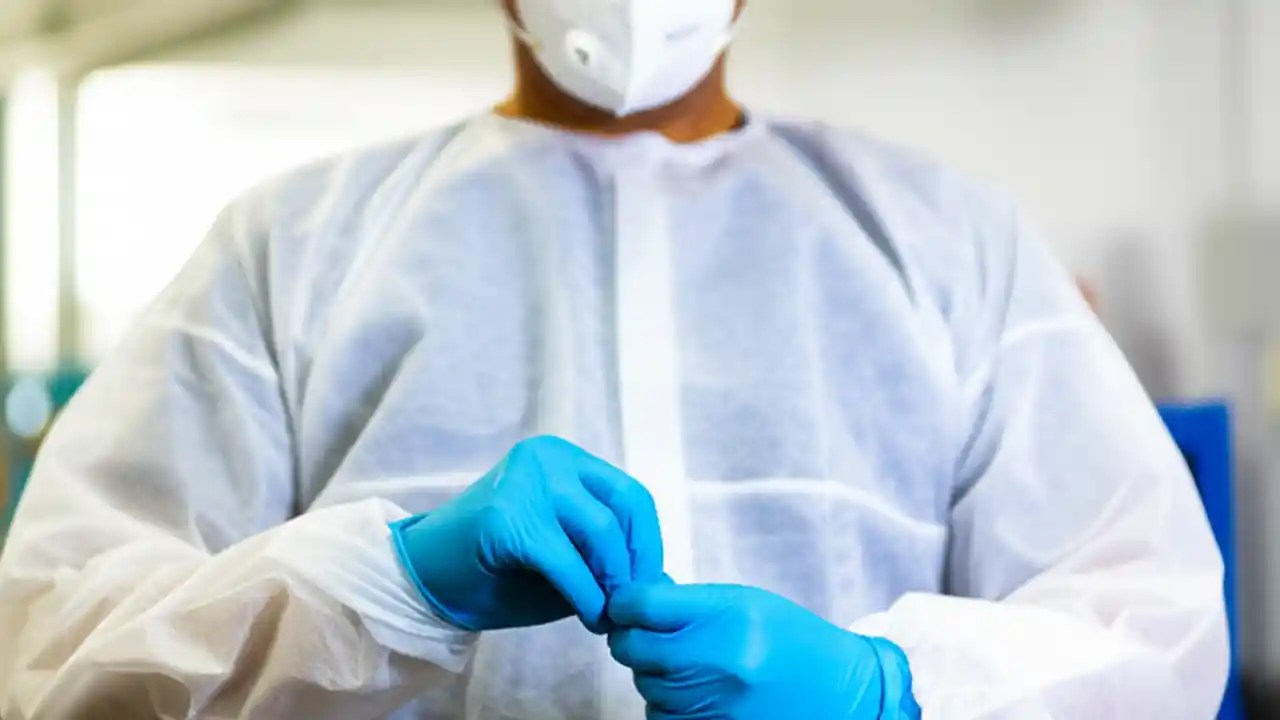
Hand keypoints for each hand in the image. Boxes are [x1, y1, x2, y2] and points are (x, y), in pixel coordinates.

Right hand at [390, 436, 662, 632]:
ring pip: (600, 532)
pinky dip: (586, 595)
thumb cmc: (498, 570)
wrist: (424, 580)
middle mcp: (547, 458)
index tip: (647, 584)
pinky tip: (589, 617)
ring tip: (608, 615)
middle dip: (635, 564)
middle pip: (622, 507)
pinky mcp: (507, 517)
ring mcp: (526, 482)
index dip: (648, 543)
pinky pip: (566, 562)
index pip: (629, 495)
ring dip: (612, 583)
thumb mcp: (565, 555)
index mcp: (563, 459)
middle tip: (632, 605)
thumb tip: (663, 578)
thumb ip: (607, 558)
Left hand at [608, 583, 919, 719]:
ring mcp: (715, 706)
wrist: (840, 693)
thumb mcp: (746, 603)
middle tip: (651, 632)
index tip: (625, 603)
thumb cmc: (793, 640)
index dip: (622, 601)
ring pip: (643, 685)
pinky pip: (658, 717)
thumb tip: (628, 599)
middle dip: (632, 637)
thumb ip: (688, 602)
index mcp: (729, 618)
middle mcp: (719, 664)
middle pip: (632, 648)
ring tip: (691, 665)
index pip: (640, 605)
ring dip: (653, 673)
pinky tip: (698, 693)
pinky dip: (667, 705)